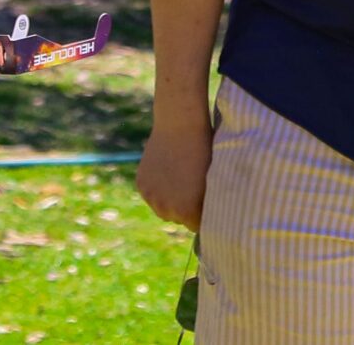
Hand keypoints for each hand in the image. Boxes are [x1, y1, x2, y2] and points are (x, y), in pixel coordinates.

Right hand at [136, 113, 213, 230]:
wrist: (180, 125)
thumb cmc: (204, 151)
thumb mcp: (211, 181)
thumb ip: (206, 205)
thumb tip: (207, 220)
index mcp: (187, 211)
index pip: (197, 227)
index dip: (203, 214)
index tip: (206, 200)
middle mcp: (166, 208)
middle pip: (178, 219)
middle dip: (185, 208)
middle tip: (193, 185)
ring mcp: (151, 197)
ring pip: (163, 209)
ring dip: (170, 200)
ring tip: (180, 177)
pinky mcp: (141, 184)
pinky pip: (152, 195)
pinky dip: (158, 188)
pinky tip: (168, 170)